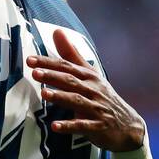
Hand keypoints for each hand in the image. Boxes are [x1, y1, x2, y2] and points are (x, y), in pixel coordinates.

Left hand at [28, 28, 140, 148]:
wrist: (128, 125)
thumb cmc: (103, 97)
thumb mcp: (90, 75)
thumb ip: (71, 55)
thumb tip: (57, 31)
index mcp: (89, 77)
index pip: (67, 67)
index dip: (49, 63)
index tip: (30, 60)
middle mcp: (93, 90)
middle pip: (71, 81)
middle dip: (53, 76)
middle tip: (35, 73)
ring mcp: (96, 109)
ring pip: (77, 101)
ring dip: (61, 97)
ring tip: (44, 94)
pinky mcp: (98, 127)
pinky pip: (83, 126)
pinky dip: (70, 126)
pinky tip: (55, 126)